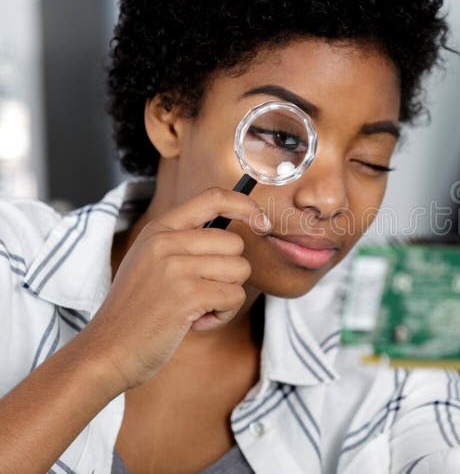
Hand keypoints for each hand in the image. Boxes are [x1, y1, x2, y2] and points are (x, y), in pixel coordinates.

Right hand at [75, 187, 265, 391]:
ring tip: (196, 309)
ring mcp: (175, 267)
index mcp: (158, 230)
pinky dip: (223, 315)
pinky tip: (195, 322)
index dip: (245, 205)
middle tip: (201, 295)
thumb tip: (234, 237)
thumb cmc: (136, 313)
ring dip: (226, 297)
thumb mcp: (151, 264)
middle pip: (235, 243)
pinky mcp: (187, 294)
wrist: (106, 352)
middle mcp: (165, 242)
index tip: (262, 222)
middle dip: (229, 274)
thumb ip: (184, 244)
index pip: (213, 198)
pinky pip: (234, 297)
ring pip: (240, 270)